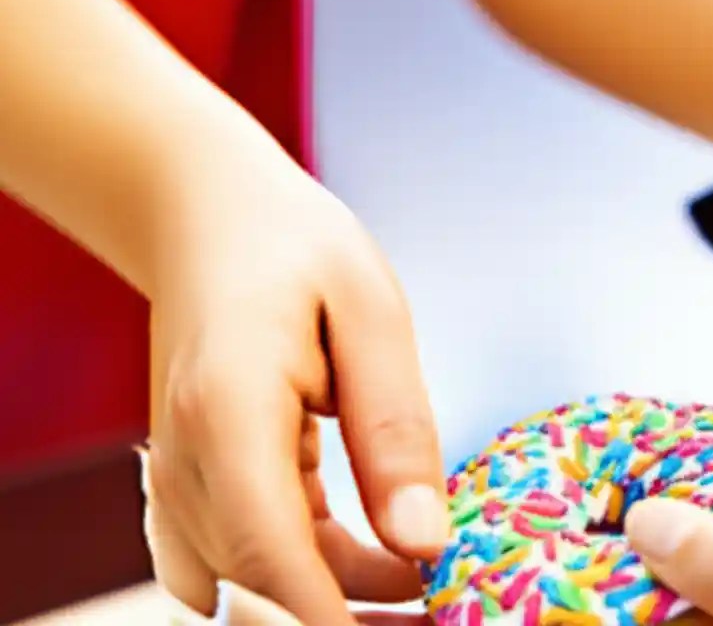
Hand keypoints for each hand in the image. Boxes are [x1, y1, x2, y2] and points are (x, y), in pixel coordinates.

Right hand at [142, 161, 447, 624]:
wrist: (204, 217)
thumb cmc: (295, 248)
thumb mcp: (371, 313)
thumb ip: (394, 429)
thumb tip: (426, 542)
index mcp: (228, 412)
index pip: (269, 558)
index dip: (331, 620)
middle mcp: (185, 462)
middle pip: (258, 590)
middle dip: (351, 620)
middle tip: (446, 611)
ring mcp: (177, 479)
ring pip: (249, 587)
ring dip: (334, 602)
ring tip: (430, 589)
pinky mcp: (191, 483)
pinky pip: (242, 560)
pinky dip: (306, 576)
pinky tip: (380, 559)